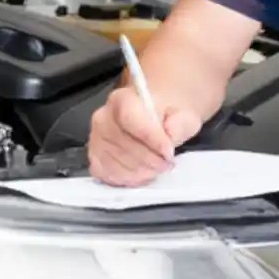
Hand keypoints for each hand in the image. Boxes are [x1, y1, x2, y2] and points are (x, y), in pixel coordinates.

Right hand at [87, 86, 201, 186]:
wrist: (156, 114)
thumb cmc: (166, 114)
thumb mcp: (182, 113)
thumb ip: (178, 124)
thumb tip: (169, 135)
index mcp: (122, 99)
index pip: (131, 119)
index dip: (151, 139)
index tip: (168, 151)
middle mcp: (103, 118)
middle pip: (123, 145)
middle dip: (150, 159)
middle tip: (167, 162)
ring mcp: (96, 140)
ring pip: (116, 163)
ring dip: (141, 171)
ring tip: (156, 166)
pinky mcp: (95, 158)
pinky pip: (108, 174)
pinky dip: (128, 178)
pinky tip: (142, 173)